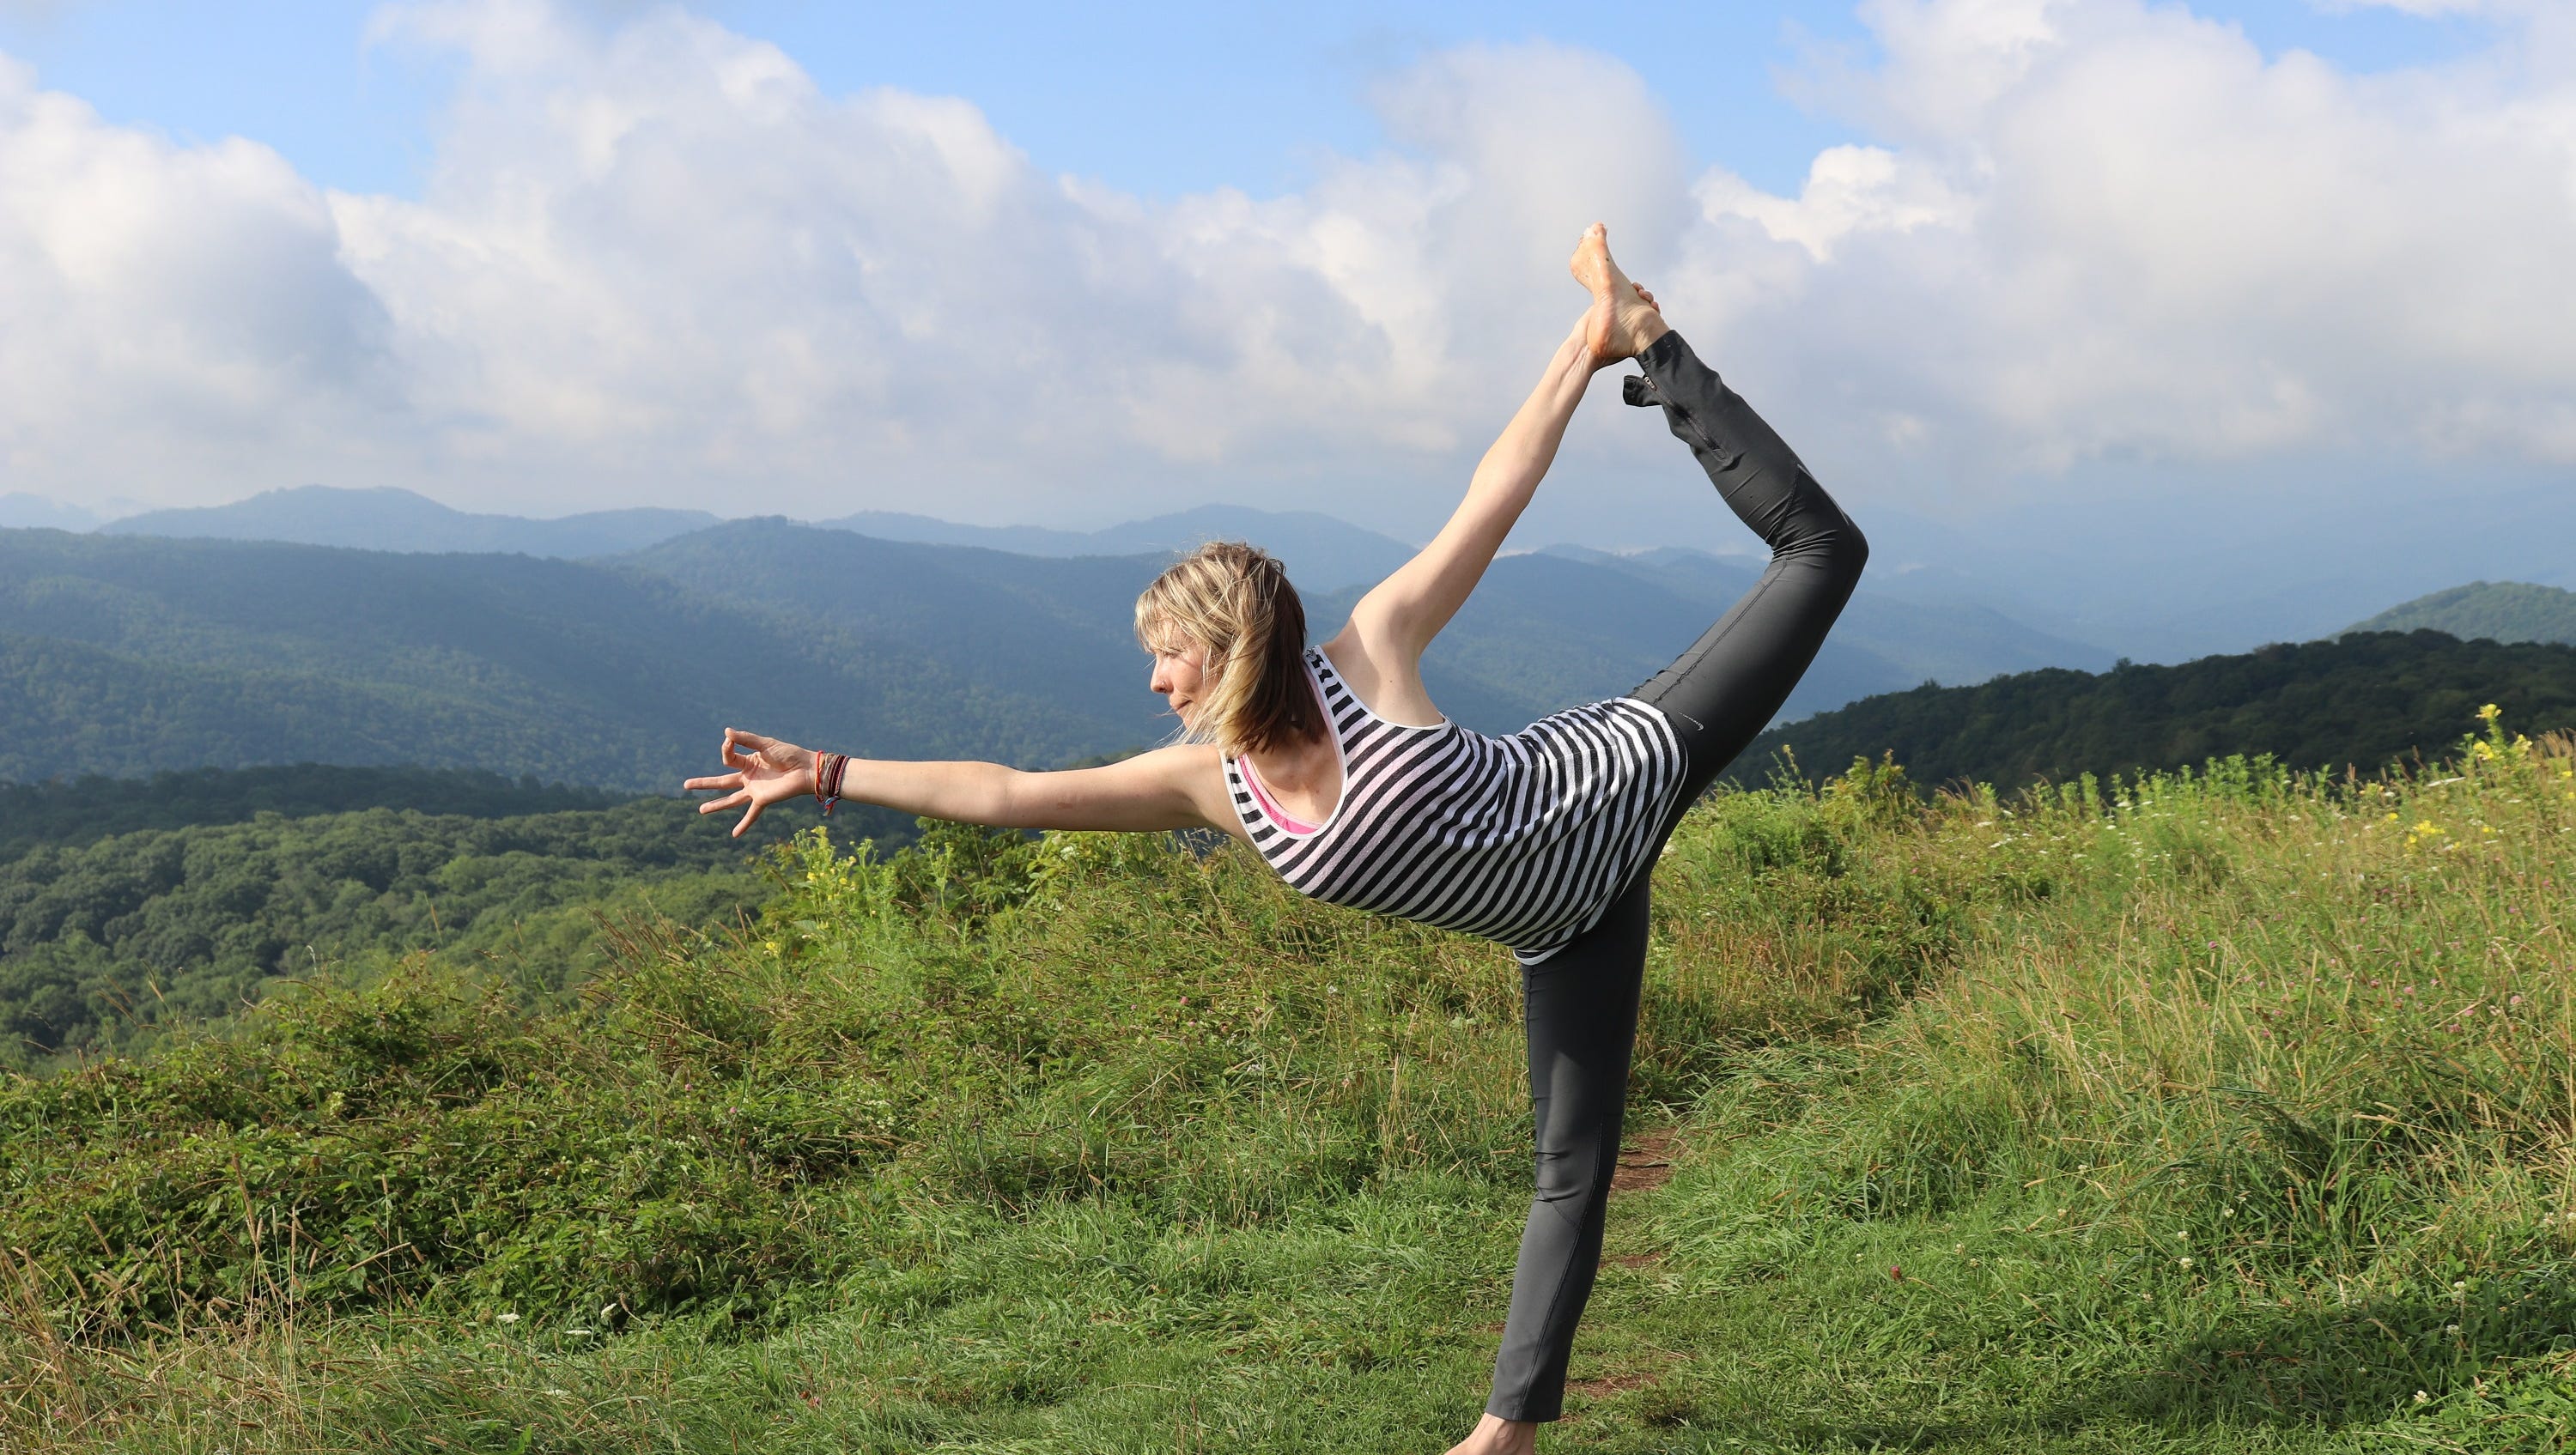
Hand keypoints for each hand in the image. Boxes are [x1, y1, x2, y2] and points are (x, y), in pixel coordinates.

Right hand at [684, 727, 816, 837]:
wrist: (807, 769)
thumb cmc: (789, 754)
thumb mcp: (765, 744)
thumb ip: (746, 739)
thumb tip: (726, 732)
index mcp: (748, 761)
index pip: (728, 758)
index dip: (726, 748)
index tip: (729, 740)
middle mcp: (749, 777)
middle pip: (721, 781)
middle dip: (704, 783)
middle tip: (685, 785)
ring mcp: (754, 790)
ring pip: (731, 799)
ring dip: (716, 805)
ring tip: (701, 810)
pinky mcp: (763, 799)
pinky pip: (752, 814)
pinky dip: (744, 825)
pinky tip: (735, 835)